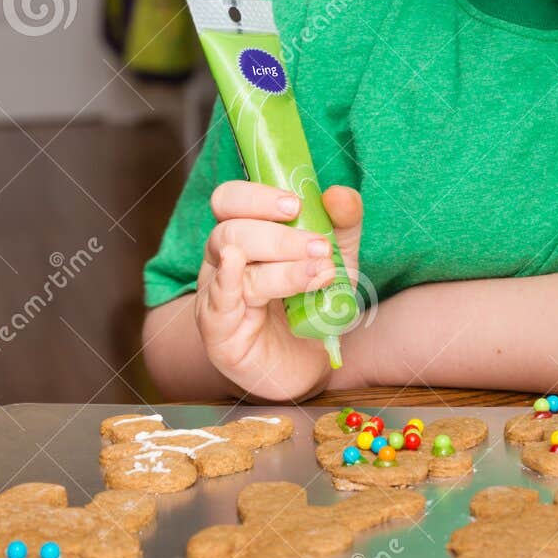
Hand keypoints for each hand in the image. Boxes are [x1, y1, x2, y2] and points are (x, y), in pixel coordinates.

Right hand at [194, 180, 363, 399]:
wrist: (307, 364)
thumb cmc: (311, 305)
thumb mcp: (335, 260)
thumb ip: (342, 225)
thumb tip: (338, 194)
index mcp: (244, 236)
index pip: (230, 201)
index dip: (257, 196)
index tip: (296, 204)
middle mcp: (221, 262)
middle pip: (231, 231)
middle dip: (280, 236)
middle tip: (321, 247)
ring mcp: (215, 297)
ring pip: (235, 267)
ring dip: (283, 267)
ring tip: (320, 273)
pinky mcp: (218, 334)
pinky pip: (216, 303)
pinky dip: (227, 282)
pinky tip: (238, 268)